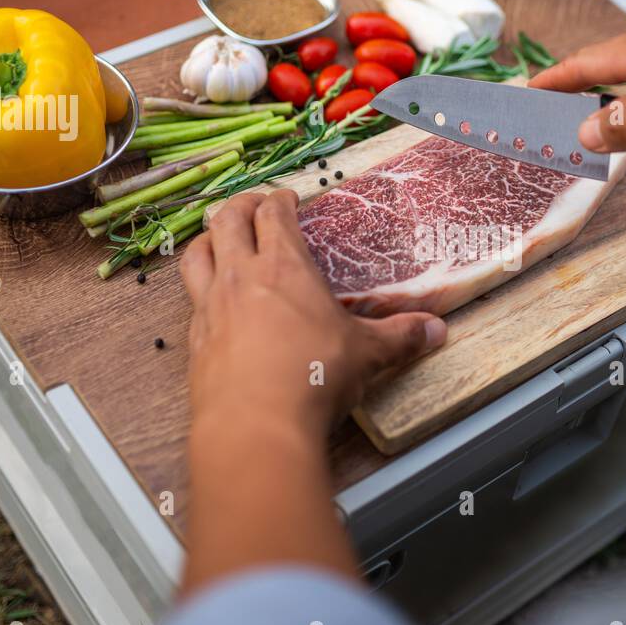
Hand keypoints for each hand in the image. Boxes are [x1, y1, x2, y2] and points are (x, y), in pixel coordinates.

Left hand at [181, 190, 446, 445]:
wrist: (256, 425)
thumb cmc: (313, 377)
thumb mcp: (367, 354)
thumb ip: (399, 337)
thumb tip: (434, 331)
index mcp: (284, 266)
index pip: (273, 215)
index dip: (279, 200)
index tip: (286, 199)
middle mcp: (240, 277)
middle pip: (227, 221)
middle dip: (240, 206)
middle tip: (252, 205)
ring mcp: (211, 307)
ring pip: (197, 254)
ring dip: (208, 239)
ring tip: (219, 239)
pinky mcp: (195, 341)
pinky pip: (191, 301)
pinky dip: (200, 290)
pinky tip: (214, 303)